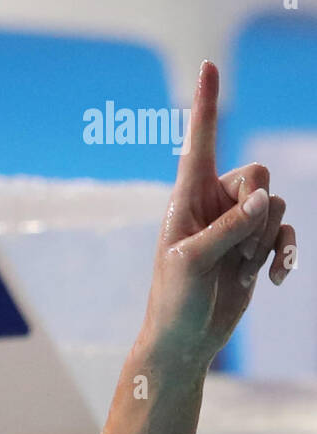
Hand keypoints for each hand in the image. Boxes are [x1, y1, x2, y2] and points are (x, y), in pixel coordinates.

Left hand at [139, 59, 295, 366]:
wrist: (184, 342)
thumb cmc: (174, 301)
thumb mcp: (193, 261)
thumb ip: (228, 226)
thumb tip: (266, 200)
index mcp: (187, 197)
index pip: (201, 142)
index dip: (206, 104)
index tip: (209, 66)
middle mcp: (213, 203)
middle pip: (258, 175)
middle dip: (257, 213)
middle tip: (236, 251)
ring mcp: (236, 225)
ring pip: (276, 206)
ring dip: (264, 241)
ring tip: (240, 269)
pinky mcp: (253, 249)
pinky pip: (284, 234)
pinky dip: (283, 254)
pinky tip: (274, 279)